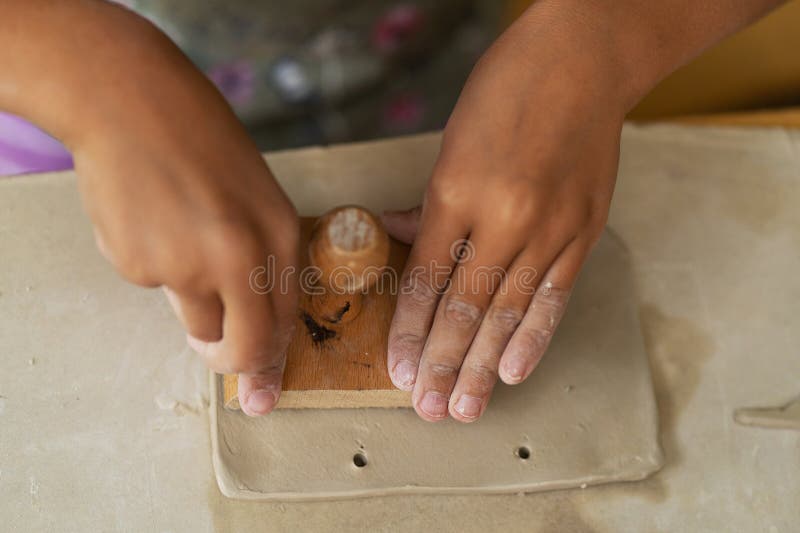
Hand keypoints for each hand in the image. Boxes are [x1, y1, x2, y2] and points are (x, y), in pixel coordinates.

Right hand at [69, 12, 298, 416]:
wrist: (129, 100)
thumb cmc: (196, 136)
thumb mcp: (250, 192)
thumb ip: (255, 254)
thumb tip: (241, 314)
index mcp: (278, 234)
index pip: (285, 319)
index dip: (272, 357)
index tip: (263, 384)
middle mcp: (241, 257)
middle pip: (247, 346)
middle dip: (234, 364)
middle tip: (215, 355)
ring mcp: (188, 266)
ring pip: (193, 318)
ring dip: (186, 296)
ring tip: (171, 230)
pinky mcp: (139, 267)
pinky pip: (152, 285)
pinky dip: (148, 262)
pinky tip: (144, 215)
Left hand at [382, 4, 625, 422]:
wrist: (585, 61)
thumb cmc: (509, 89)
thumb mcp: (452, 141)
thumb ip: (430, 203)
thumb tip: (403, 240)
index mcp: (457, 192)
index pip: (427, 281)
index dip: (410, 332)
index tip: (399, 371)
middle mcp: (503, 219)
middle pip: (465, 308)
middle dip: (442, 364)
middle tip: (428, 410)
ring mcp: (548, 229)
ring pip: (509, 313)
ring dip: (483, 365)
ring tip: (465, 406)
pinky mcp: (584, 232)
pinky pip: (554, 295)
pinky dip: (534, 336)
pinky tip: (514, 370)